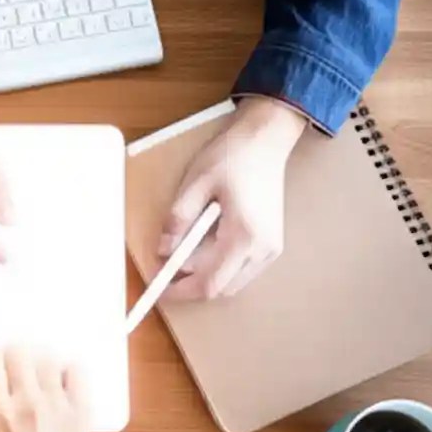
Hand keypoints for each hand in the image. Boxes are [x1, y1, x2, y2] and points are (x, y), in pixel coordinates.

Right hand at [0, 292, 124, 431]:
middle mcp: (27, 400)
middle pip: (17, 347)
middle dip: (8, 354)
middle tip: (7, 377)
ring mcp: (57, 403)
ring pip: (45, 355)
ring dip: (34, 361)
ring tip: (31, 385)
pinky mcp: (80, 410)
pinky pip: (75, 369)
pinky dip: (64, 368)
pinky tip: (55, 385)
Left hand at [160, 97, 306, 299]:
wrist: (266, 140)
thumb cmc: (232, 157)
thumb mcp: (196, 183)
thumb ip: (178, 219)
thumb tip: (163, 250)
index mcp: (244, 235)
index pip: (210, 283)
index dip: (181, 291)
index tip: (159, 288)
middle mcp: (263, 249)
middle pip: (222, 288)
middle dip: (191, 285)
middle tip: (165, 269)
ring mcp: (271, 249)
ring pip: (233, 282)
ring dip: (206, 277)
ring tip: (182, 256)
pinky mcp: (272, 244)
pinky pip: (243, 270)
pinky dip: (220, 268)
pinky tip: (204, 249)